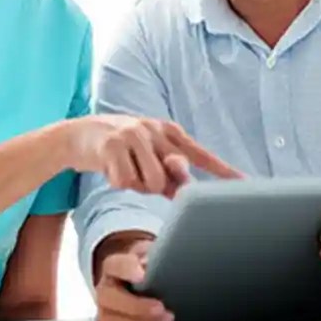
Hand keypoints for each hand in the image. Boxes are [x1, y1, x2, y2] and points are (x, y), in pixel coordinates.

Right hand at [62, 115, 242, 197]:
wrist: (76, 135)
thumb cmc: (119, 149)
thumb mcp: (147, 157)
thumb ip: (168, 174)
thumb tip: (186, 191)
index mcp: (168, 130)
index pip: (200, 154)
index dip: (223, 171)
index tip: (244, 182)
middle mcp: (154, 129)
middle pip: (170, 179)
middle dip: (153, 186)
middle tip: (136, 172)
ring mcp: (133, 135)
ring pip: (149, 183)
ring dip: (135, 185)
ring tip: (122, 167)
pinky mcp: (112, 145)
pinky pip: (125, 182)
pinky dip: (116, 181)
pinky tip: (108, 167)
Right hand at [94, 237, 174, 320]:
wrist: (134, 277)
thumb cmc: (144, 266)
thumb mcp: (149, 253)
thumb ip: (153, 255)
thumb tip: (155, 262)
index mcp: (112, 266)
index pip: (115, 265)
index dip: (128, 270)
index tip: (143, 276)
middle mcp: (104, 288)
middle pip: (110, 297)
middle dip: (135, 306)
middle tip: (159, 307)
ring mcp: (105, 309)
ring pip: (111, 320)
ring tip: (165, 319)